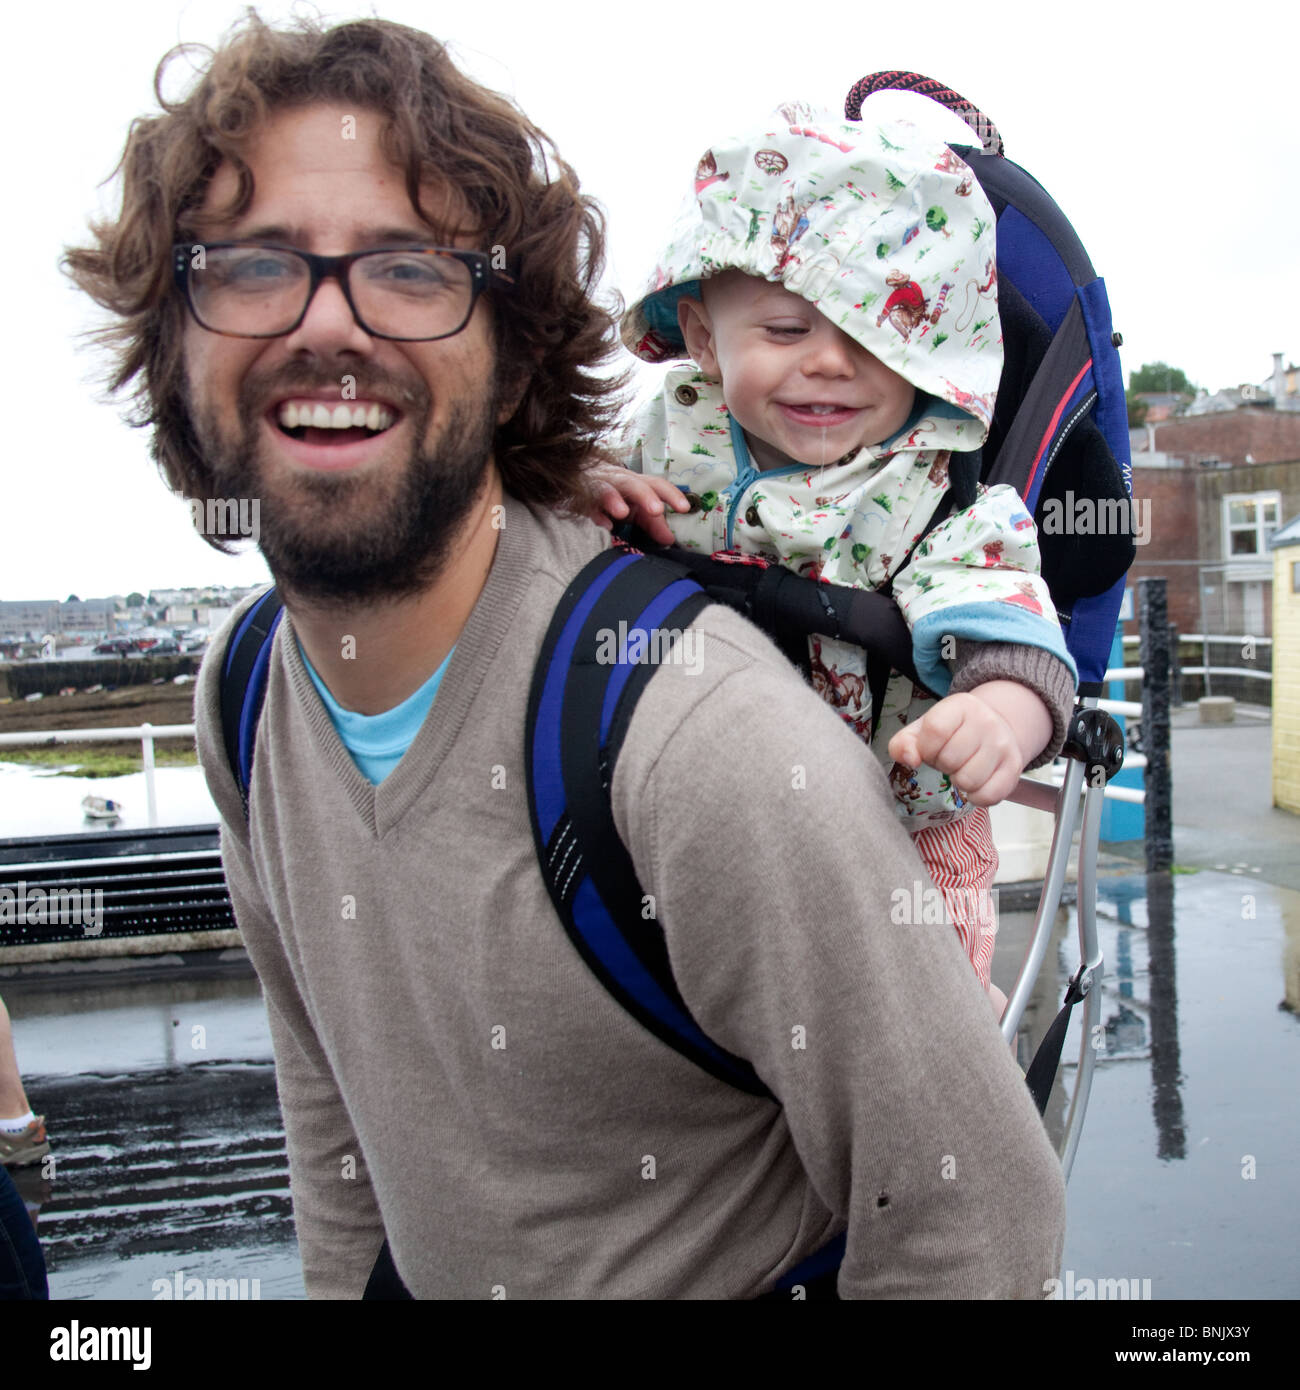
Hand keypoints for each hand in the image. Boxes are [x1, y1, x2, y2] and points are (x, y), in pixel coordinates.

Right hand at [579, 463, 690, 547]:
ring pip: (605, 489)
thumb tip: (670, 539)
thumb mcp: (634, 508)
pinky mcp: (577, 497)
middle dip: (644, 495)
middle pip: (632, 484)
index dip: (670, 494)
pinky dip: (592, 513)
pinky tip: (602, 525)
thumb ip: (652, 522)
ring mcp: (595, 487)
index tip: (684, 508)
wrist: (576, 477)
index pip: (655, 484)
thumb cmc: (612, 495)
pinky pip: (583, 504)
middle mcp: (616, 481)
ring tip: (622, 513)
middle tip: (656, 510)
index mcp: (634, 483)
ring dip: (613, 499)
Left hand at [886, 691, 1025, 806]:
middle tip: (949, 758)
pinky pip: (988, 796)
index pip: (935, 730)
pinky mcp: (1013, 768)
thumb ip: (903, 743)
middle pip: (950, 759)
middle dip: (942, 765)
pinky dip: (976, 796)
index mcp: (961, 706)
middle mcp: (986, 722)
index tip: (931, 749)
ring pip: (968, 780)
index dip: (926, 748)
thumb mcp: (923, 729)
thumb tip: (910, 759)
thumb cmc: (954, 732)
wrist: (995, 728)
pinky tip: (975, 783)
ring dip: (958, 781)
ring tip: (962, 768)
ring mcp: (1002, 745)